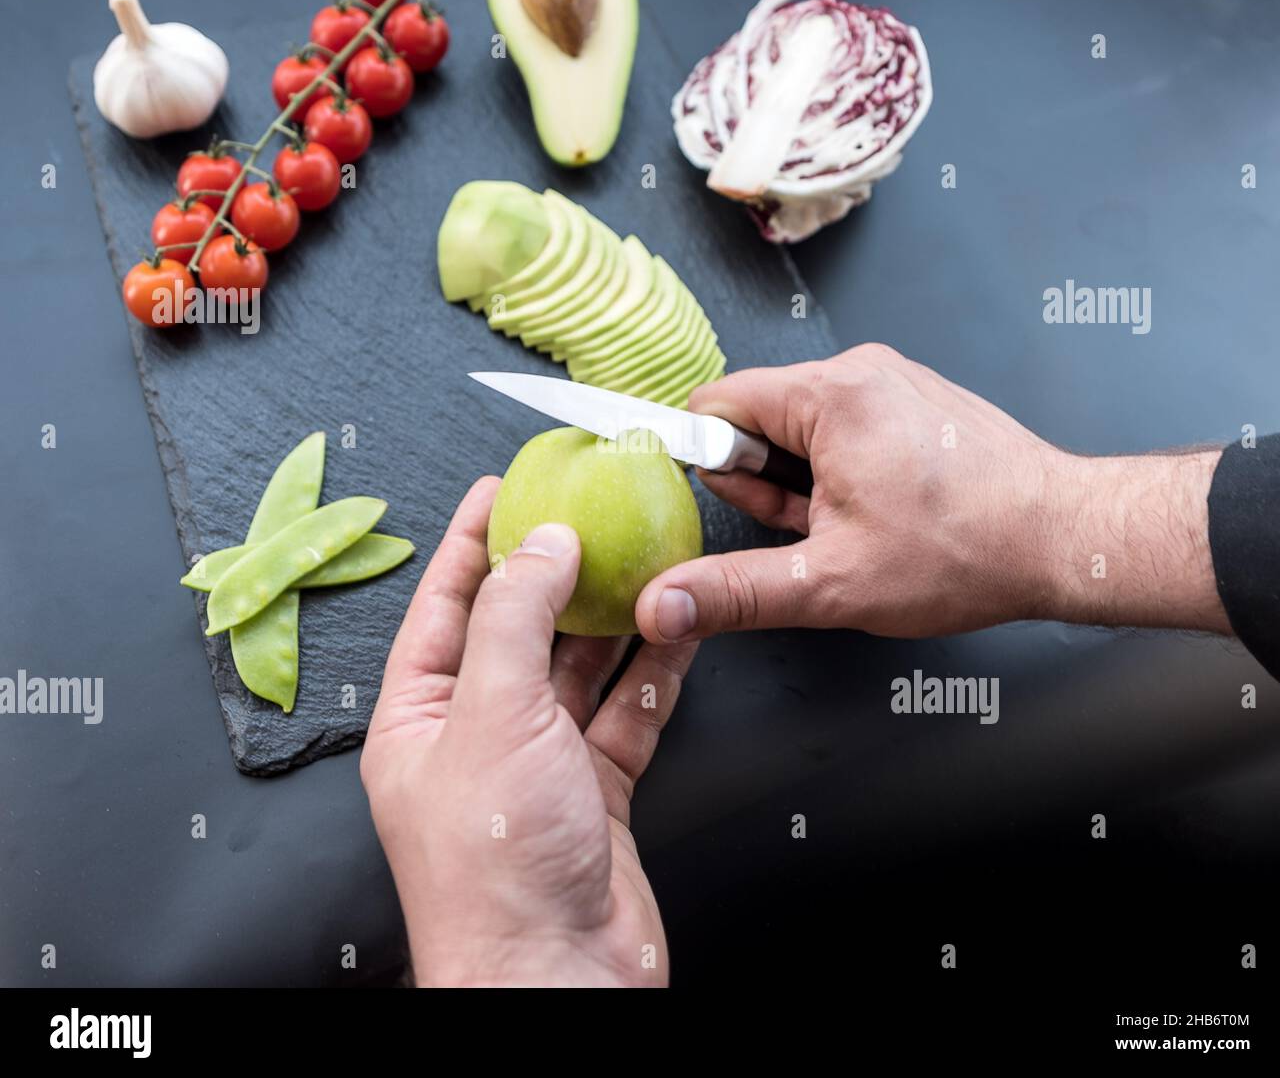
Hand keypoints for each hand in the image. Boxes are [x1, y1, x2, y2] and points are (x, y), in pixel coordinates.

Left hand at [361, 477, 696, 986]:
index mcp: (421, 720)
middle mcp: (478, 737)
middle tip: (588, 514)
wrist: (559, 976)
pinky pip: (627, 711)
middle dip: (552, 574)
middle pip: (516, 633)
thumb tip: (541, 544)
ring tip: (640, 559)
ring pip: (579, 670)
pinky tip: (673, 627)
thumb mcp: (493, 715)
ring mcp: (540, 764)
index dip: (471, 543)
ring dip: (610, 618)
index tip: (501, 488)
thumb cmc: (495, 870)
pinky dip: (652, 671)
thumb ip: (516, 618)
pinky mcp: (596, 790)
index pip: (442, 608)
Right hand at [636, 343, 1230, 641]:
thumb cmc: (966, 553)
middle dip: (768, 484)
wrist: (1066, 540)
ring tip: (856, 528)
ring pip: (803, 429)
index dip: (710, 461)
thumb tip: (662, 604)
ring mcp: (892, 382)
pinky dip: (841, 474)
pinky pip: (845, 429)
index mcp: (831, 394)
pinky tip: (879, 514)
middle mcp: (861, 371)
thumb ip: (735, 591)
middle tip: (816, 533)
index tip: (740, 509)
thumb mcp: (832, 584)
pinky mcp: (912, 401)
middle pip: (760, 417)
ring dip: (806, 486)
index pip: (717, 402)